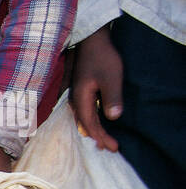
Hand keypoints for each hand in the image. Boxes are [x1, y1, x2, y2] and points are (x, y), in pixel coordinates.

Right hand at [70, 26, 122, 151]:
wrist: (91, 41)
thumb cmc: (102, 58)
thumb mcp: (111, 77)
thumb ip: (111, 97)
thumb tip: (113, 118)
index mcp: (81, 99)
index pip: (90, 124)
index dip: (101, 137)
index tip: (112, 147)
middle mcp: (74, 99)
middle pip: (84, 124)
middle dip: (97, 137)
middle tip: (110, 148)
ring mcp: (75, 95)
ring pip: (82, 118)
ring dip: (92, 130)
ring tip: (102, 139)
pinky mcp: (79, 90)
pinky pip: (83, 111)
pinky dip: (90, 120)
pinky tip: (94, 122)